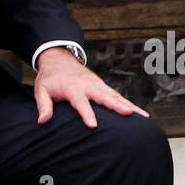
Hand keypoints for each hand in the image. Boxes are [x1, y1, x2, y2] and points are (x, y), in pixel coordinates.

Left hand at [34, 46, 148, 126]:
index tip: (93, 125)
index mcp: (73, 87)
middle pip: (104, 96)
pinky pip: (117, 96)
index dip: (86, 113)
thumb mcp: (41, 90)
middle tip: (128, 114)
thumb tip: (43, 121)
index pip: (80, 102)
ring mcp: (98, 85)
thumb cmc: (50, 78)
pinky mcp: (103, 87)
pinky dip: (128, 104)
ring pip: (115, 96)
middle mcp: (88, 85)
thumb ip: (44, 105)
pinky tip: (139, 114)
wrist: (59, 59)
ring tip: (143, 117)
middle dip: (117, 105)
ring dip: (129, 105)